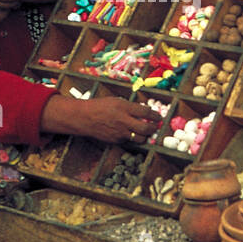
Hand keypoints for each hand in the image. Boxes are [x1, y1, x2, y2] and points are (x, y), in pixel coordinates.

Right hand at [42, 95, 158, 143]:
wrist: (84, 118)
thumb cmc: (100, 106)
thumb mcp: (116, 101)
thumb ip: (130, 107)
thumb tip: (143, 112)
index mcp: (124, 108)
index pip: (146, 112)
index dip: (155, 115)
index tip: (158, 117)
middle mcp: (124, 121)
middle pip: (146, 128)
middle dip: (154, 128)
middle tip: (155, 127)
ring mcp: (120, 132)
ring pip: (140, 138)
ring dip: (145, 136)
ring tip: (146, 132)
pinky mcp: (116, 140)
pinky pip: (129, 141)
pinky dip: (132, 138)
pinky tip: (130, 134)